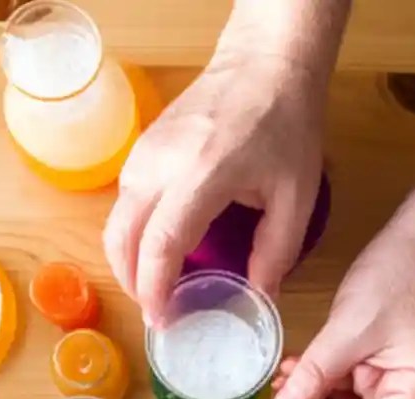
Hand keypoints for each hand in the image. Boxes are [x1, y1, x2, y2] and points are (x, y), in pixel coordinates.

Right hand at [103, 47, 325, 322]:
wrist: (264, 63)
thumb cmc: (286, 124)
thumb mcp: (297, 196)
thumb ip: (276, 253)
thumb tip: (259, 300)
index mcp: (203, 174)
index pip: (161, 242)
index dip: (156, 288)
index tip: (163, 320)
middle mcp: (161, 163)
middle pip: (122, 237)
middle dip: (133, 284)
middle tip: (158, 314)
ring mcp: (144, 152)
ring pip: (116, 221)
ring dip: (129, 261)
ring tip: (158, 288)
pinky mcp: (141, 148)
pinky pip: (124, 202)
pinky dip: (133, 235)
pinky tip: (159, 251)